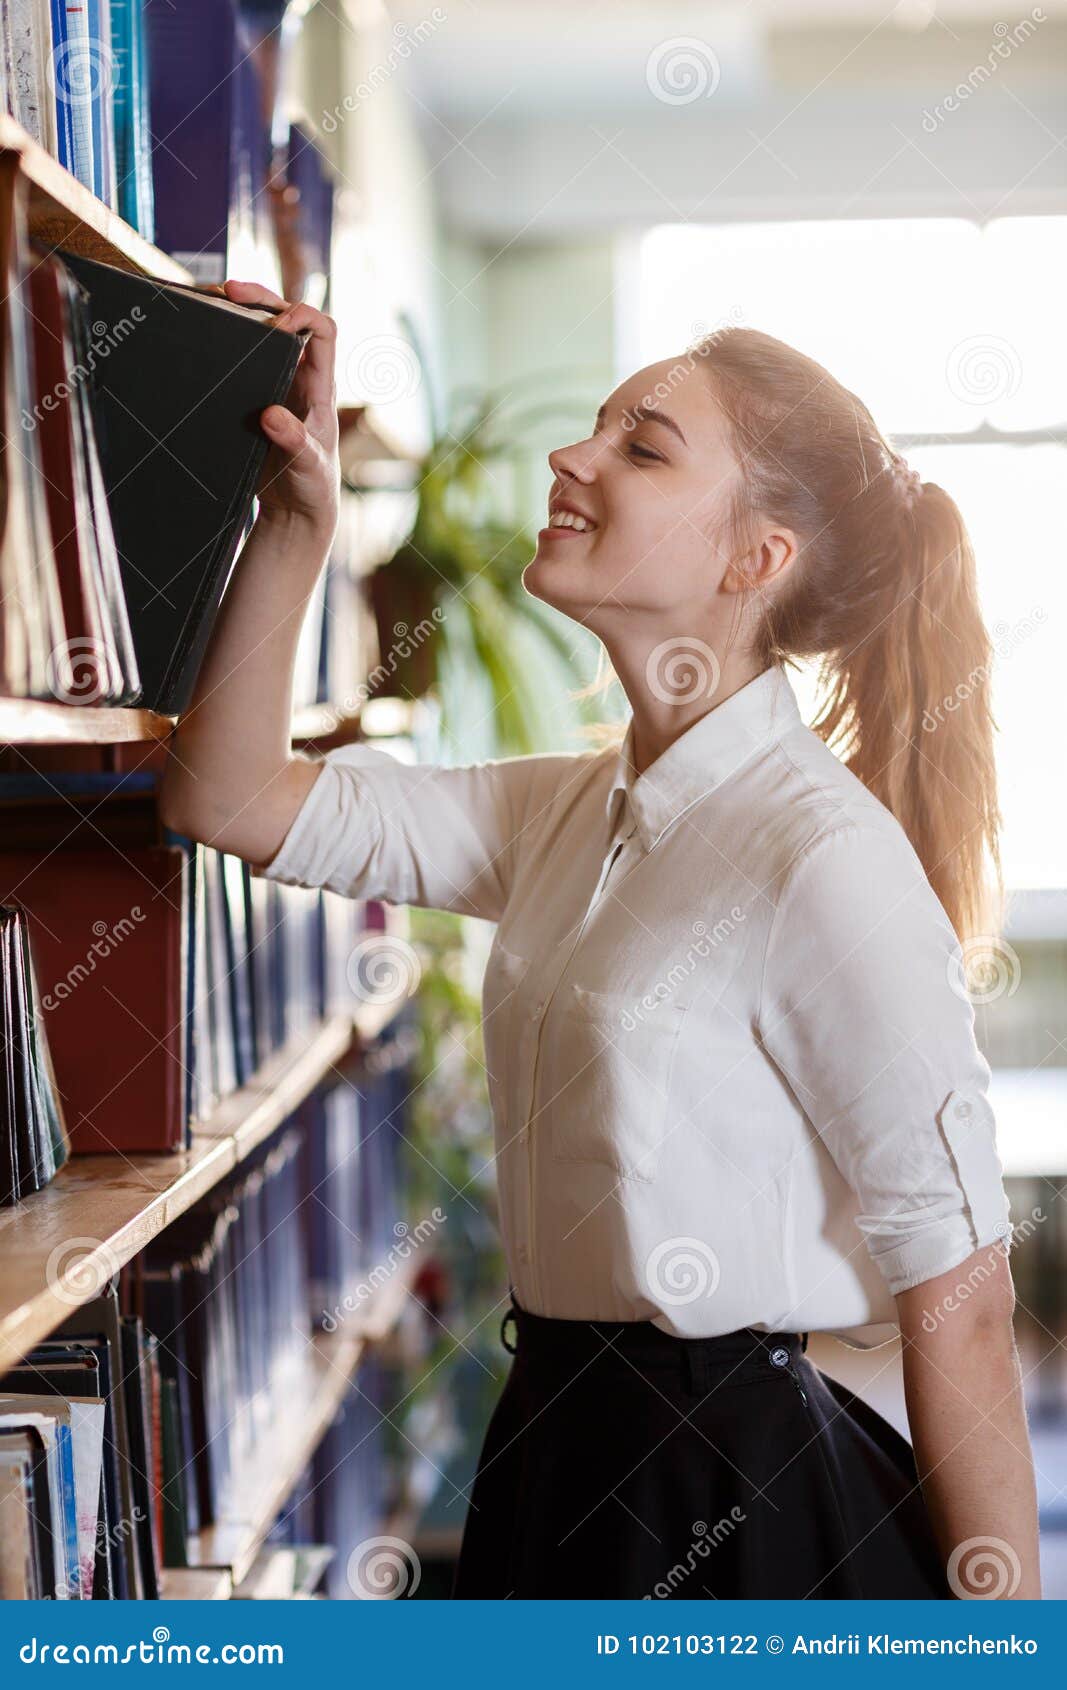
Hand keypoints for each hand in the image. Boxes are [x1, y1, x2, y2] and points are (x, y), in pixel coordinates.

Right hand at [222, 279, 340, 535]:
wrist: (297, 511)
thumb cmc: (313, 487)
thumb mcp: (308, 467)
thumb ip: (295, 442)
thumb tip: (271, 415)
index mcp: (321, 388)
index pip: (324, 332)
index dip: (303, 316)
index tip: (275, 324)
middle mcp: (301, 378)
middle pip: (290, 321)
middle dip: (262, 299)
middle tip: (230, 289)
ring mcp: (278, 385)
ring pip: (265, 335)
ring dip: (241, 314)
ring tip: (213, 299)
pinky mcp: (256, 397)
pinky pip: (243, 360)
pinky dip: (226, 341)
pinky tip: (204, 334)